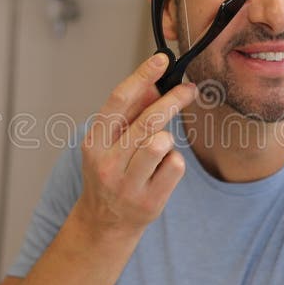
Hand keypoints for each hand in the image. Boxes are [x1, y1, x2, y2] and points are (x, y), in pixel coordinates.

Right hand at [73, 54, 195, 237]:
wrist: (103, 223)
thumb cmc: (109, 174)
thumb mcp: (109, 142)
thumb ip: (129, 115)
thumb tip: (154, 84)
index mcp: (95, 141)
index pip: (119, 101)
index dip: (142, 77)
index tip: (161, 60)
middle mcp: (107, 162)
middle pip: (147, 121)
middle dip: (172, 100)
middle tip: (188, 89)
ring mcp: (127, 184)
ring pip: (161, 143)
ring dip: (167, 139)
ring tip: (159, 147)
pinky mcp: (149, 201)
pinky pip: (175, 165)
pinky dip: (174, 161)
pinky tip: (161, 170)